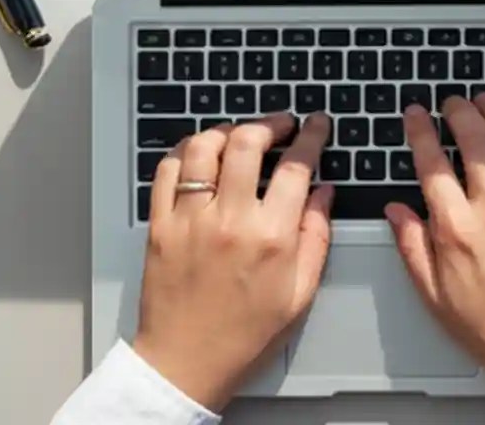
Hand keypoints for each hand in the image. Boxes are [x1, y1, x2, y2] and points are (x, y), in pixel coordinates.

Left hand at [132, 112, 334, 410]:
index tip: (316, 125)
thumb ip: (316, 236)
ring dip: (226, 131)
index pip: (296, 166)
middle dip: (270, 123)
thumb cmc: (244, 335)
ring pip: (203, 147)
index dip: (311, 136)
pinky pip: (167, 171)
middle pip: (247, 142)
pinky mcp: (160, 226)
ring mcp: (190, 220)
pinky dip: (184, 152)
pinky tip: (199, 154)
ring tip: (239, 135)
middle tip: (281, 124)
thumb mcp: (300, 292)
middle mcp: (230, 221)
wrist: (187, 362)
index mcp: (271, 238)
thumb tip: (324, 193)